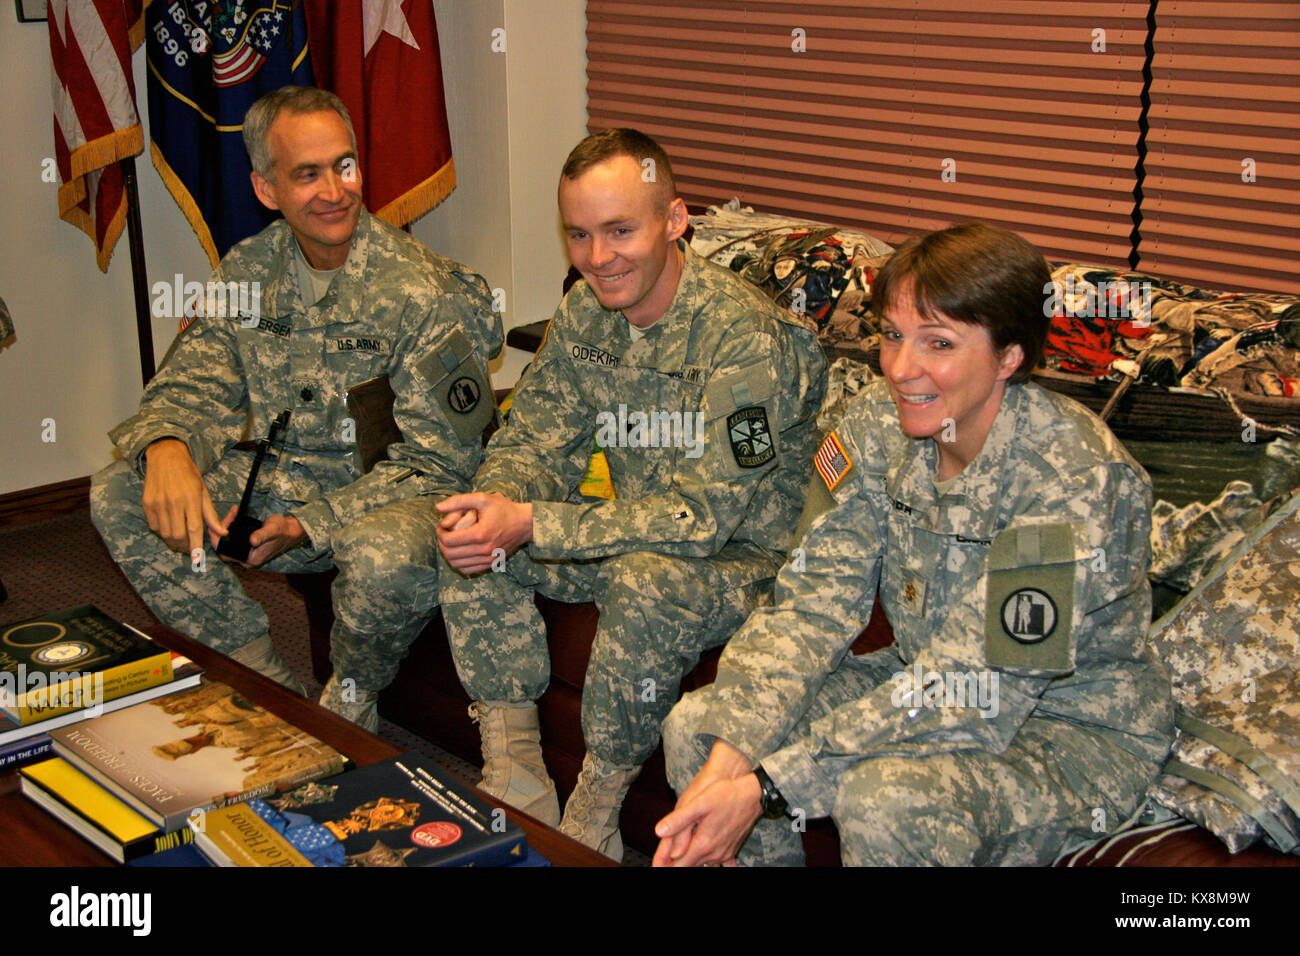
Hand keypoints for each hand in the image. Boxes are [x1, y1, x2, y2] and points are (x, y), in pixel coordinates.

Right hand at [142, 438, 224, 557]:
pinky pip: (154, 526)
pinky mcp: (146, 504)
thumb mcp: (203, 491)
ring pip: (165, 533)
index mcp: (191, 498)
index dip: (196, 547)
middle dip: (184, 547)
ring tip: (180, 541)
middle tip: (189, 549)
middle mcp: (173, 502)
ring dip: (173, 542)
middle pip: (178, 535)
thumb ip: (210, 514)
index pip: (194, 529)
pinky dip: (162, 532)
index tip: (196, 560)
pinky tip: (169, 529)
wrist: (165, 456)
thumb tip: (222, 532)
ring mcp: (157, 503)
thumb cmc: (188, 474)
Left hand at [212, 507, 308, 567]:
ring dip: (225, 529)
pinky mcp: (247, 547)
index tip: (216, 526)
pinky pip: (233, 541)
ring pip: (227, 544)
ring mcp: (246, 554)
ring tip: (231, 514)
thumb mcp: (272, 530)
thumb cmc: (282, 530)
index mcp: (251, 559)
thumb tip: (252, 540)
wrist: (291, 531)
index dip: (218, 541)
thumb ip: (262, 536)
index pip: (226, 553)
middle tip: (225, 517)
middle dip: (219, 532)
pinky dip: (230, 530)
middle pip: (223, 549)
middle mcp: (247, 559)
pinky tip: (233, 518)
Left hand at [435, 492, 532, 573]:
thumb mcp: (483, 499)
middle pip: (450, 554)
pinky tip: (459, 552)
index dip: (439, 533)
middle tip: (443, 533)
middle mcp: (485, 550)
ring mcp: (488, 559)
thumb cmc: (504, 510)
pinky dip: (458, 563)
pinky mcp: (491, 564)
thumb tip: (438, 508)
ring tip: (450, 542)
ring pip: (456, 564)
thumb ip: (459, 501)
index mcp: (481, 534)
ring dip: (448, 554)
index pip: (449, 540)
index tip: (441, 526)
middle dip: (441, 543)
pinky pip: (467, 570)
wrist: (525, 524)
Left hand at [652, 740, 763, 866]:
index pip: (679, 865)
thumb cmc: (726, 794)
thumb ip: (678, 820)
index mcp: (703, 844)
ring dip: (691, 861)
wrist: (754, 794)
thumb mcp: (699, 802)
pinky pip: (722, 863)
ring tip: (679, 859)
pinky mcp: (732, 849)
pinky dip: (713, 864)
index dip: (665, 865)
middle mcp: (714, 853)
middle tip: (664, 863)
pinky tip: (711, 862)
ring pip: (703, 863)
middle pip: (690, 866)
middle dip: (677, 864)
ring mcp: (724, 853)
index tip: (658, 866)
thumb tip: (659, 832)